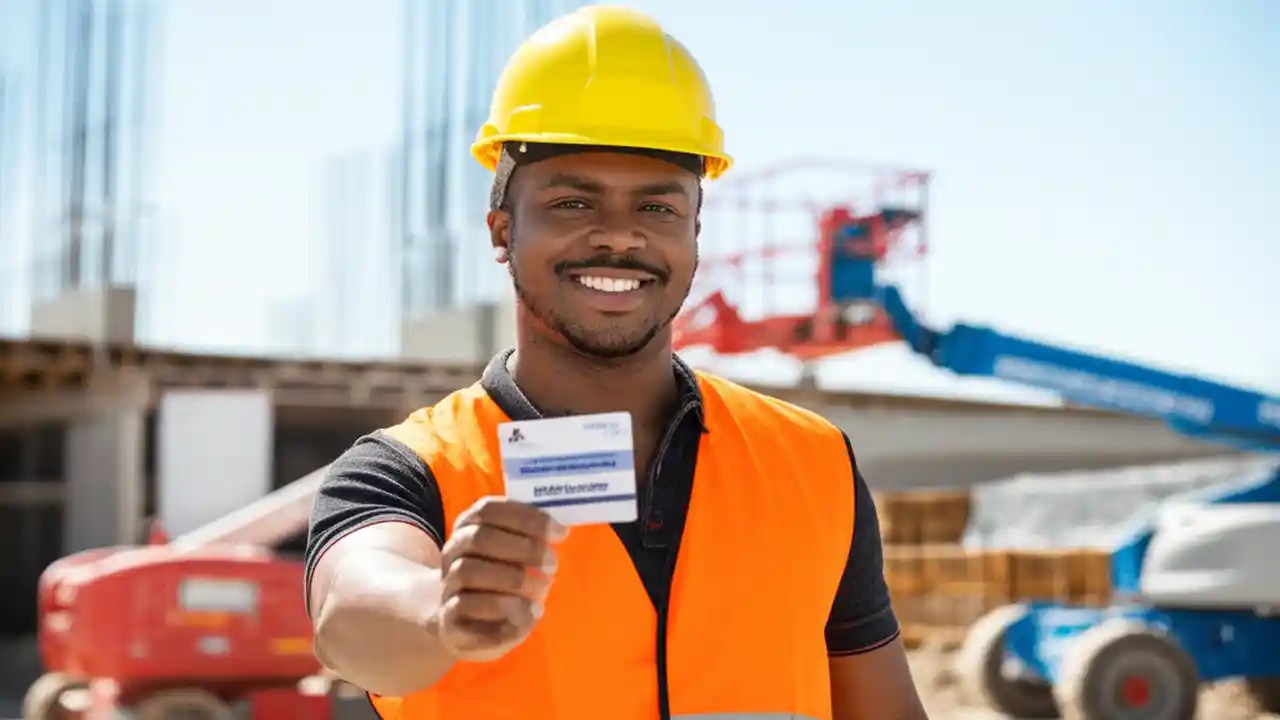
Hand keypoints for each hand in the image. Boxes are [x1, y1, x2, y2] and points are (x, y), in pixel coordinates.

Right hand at [435, 496, 568, 661]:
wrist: (459, 620)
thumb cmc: (498, 577)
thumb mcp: (513, 553)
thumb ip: (531, 538)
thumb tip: (559, 530)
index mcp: (469, 525)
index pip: (489, 509)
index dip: (527, 518)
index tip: (561, 532)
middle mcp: (453, 551)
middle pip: (480, 538)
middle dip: (524, 548)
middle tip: (553, 563)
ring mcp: (447, 583)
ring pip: (469, 571)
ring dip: (513, 578)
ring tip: (542, 588)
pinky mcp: (447, 617)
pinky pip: (466, 607)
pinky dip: (502, 609)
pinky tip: (530, 613)